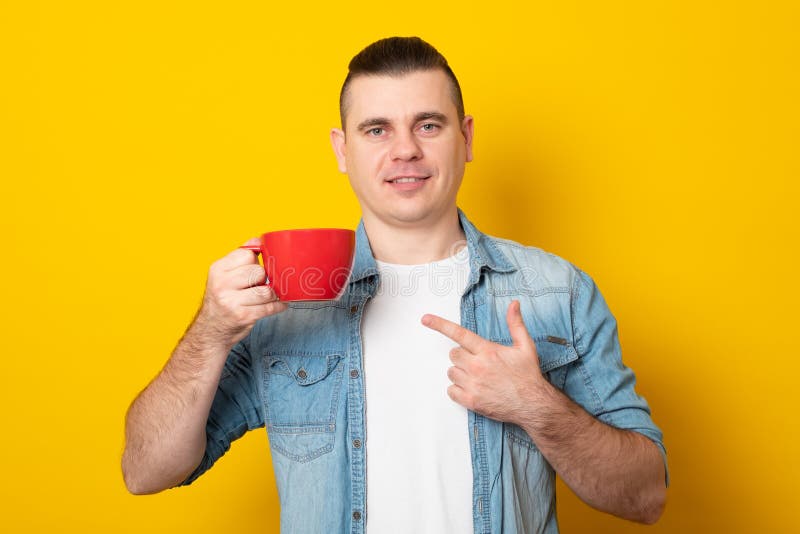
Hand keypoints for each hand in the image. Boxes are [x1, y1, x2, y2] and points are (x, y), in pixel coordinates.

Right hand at [194, 237, 287, 346]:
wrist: (210, 331)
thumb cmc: (222, 300)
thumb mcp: (224, 276)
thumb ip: (240, 258)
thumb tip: (259, 240)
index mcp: (218, 269)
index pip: (247, 254)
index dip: (256, 261)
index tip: (258, 268)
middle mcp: (221, 284)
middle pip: (258, 271)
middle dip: (265, 279)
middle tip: (262, 285)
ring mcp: (231, 301)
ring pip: (266, 290)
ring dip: (273, 294)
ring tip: (271, 296)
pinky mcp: (242, 316)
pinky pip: (269, 307)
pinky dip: (278, 306)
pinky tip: (279, 305)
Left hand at [421, 300, 545, 423]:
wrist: (533, 404)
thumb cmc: (528, 375)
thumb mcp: (525, 346)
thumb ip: (516, 324)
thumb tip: (514, 304)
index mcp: (487, 351)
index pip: (459, 334)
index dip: (440, 324)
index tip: (425, 319)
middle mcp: (477, 366)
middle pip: (453, 354)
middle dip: (463, 356)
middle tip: (478, 362)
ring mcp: (473, 385)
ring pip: (451, 372)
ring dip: (460, 373)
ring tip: (478, 377)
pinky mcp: (471, 401)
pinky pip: (451, 391)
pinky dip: (458, 390)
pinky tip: (472, 389)